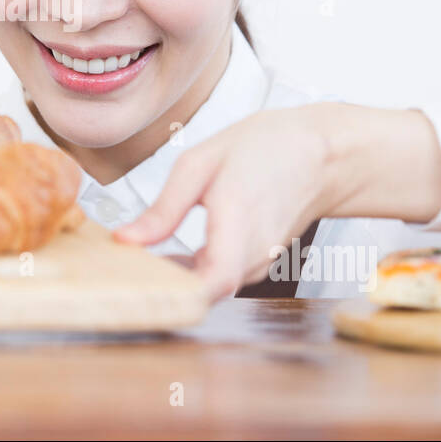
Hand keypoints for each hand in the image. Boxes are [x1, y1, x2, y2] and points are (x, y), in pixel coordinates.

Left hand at [113, 102, 440, 301]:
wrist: (322, 154)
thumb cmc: (264, 148)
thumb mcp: (201, 164)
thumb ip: (164, 209)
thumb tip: (125, 241)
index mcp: (236, 223)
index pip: (207, 286)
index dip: (168, 291)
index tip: (131, 281)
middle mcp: (251, 255)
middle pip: (199, 292)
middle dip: (158, 285)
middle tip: (118, 266)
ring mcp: (257, 264)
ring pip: (207, 287)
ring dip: (172, 279)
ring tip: (135, 258)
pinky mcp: (256, 263)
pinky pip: (217, 277)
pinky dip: (190, 271)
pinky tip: (163, 253)